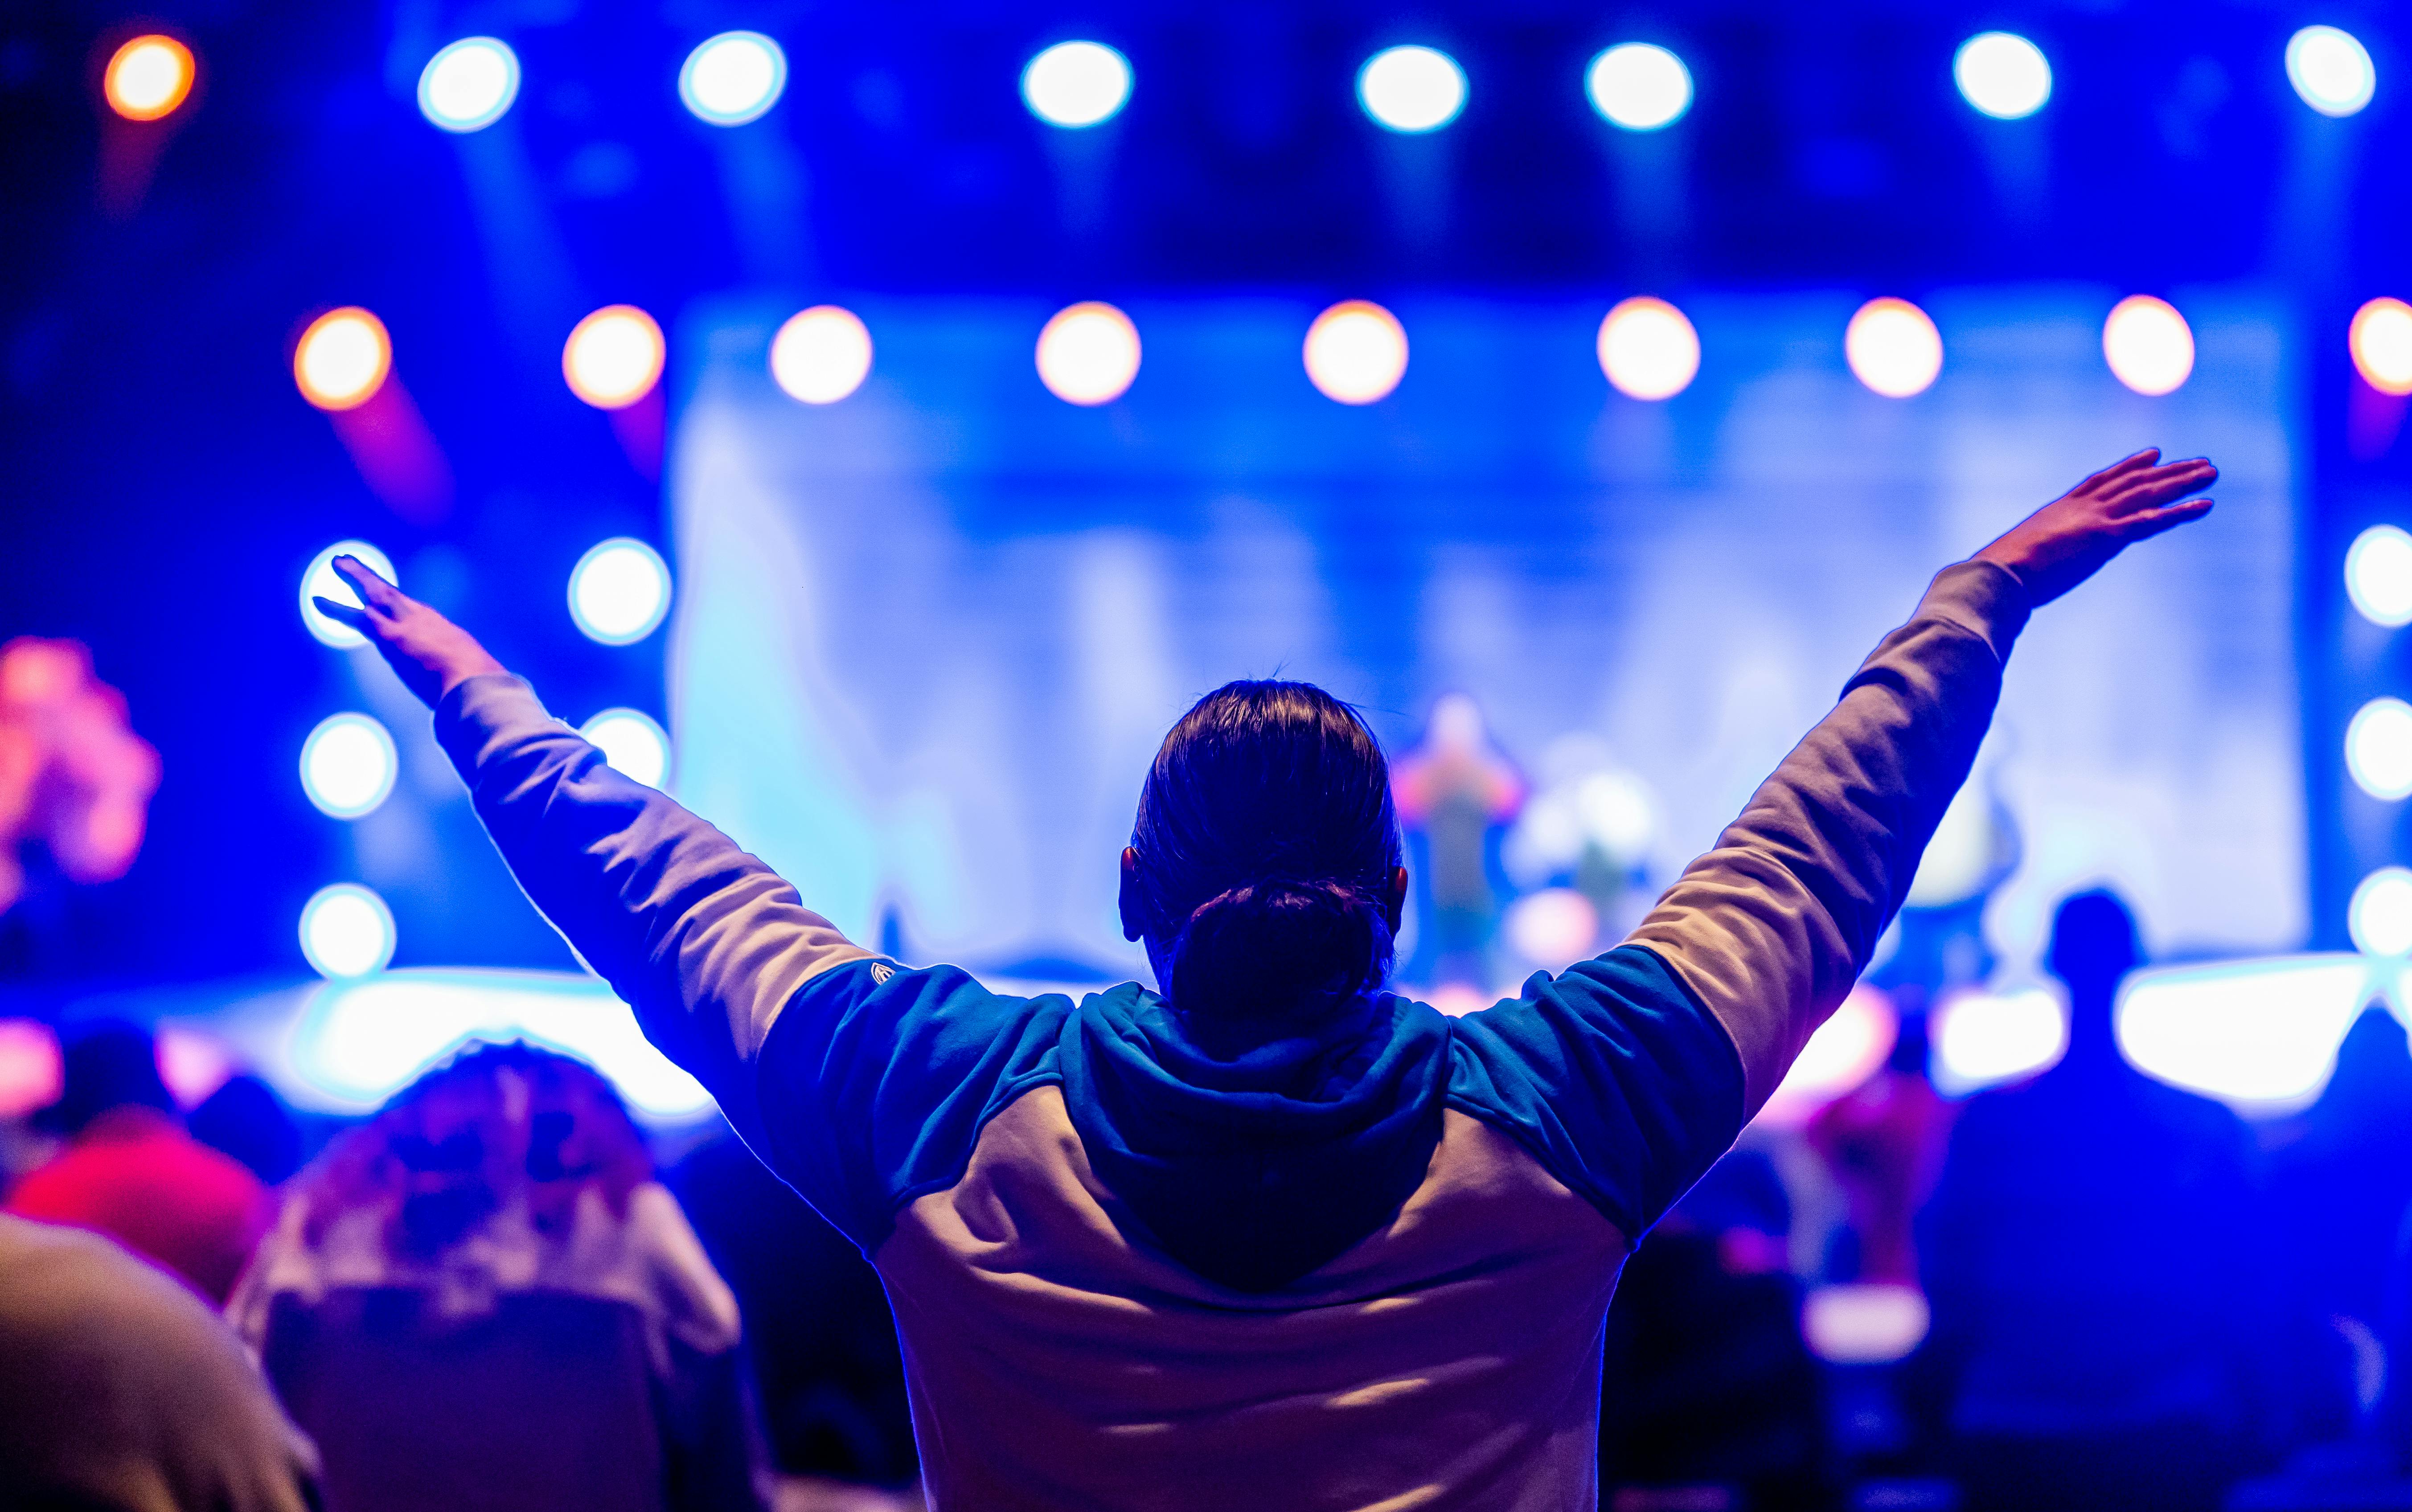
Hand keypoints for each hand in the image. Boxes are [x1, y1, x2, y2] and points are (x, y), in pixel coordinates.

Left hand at [313, 556, 506, 707]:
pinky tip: (318, 601)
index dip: (397, 605)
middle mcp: (424, 620)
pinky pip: (357, 617)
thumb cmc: (481, 688)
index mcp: (443, 632)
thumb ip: (465, 683)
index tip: (387, 598)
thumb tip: (476, 700)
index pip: (414, 614)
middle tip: (353, 564)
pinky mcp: (391, 635)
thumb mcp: (473, 681)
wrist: (475, 685)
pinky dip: (336, 608)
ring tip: (338, 563)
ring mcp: (407, 624)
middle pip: (393, 593)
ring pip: (376, 594)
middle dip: (373, 579)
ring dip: (356, 578)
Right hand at [1973, 449, 2215, 605]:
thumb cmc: (2001, 571)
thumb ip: (2037, 552)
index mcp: (2061, 508)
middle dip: (2168, 471)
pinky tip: (2205, 505)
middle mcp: (2083, 506)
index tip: (2154, 455)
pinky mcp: (2106, 536)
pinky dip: (2180, 512)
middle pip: (2133, 481)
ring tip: (2211, 474)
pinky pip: (2151, 520)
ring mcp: (2095, 518)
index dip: (2130, 466)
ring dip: (2182, 482)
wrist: (1999, 572)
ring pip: (2147, 492)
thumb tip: (2029, 567)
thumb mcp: (2021, 554)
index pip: (2102, 480)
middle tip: (2199, 463)